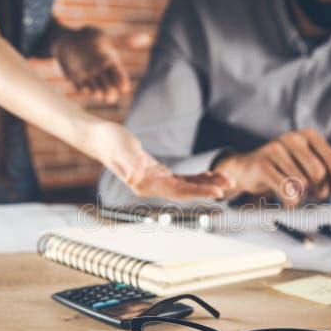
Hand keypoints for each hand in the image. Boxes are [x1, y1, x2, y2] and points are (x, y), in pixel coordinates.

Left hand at [52, 27, 130, 103]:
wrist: (65, 39)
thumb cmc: (87, 37)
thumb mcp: (104, 37)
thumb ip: (123, 40)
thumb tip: (146, 37)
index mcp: (110, 62)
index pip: (118, 73)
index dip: (121, 81)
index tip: (124, 88)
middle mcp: (101, 72)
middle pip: (108, 84)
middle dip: (110, 91)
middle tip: (111, 98)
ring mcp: (89, 77)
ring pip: (96, 87)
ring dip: (98, 93)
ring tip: (100, 96)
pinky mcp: (76, 79)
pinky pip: (80, 86)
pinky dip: (83, 89)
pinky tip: (85, 90)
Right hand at [79, 120, 232, 199]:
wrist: (98, 138)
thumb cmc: (108, 140)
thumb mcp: (120, 148)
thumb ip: (129, 163)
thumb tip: (136, 176)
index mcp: (146, 183)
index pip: (179, 190)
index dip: (200, 191)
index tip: (219, 191)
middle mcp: (152, 186)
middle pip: (186, 190)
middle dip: (209, 188)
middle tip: (231, 184)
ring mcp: (155, 181)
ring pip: (186, 186)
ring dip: (206, 184)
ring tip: (226, 180)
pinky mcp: (157, 173)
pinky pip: (181, 179)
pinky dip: (196, 178)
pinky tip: (209, 175)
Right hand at [213, 129, 330, 205]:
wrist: (248, 168)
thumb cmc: (284, 169)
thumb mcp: (307, 167)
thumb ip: (328, 175)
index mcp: (308, 136)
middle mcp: (293, 138)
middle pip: (318, 172)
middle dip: (321, 190)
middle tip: (316, 196)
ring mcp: (275, 148)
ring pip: (301, 182)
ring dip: (303, 196)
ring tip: (297, 194)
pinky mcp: (262, 163)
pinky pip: (285, 189)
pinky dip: (291, 201)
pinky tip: (288, 200)